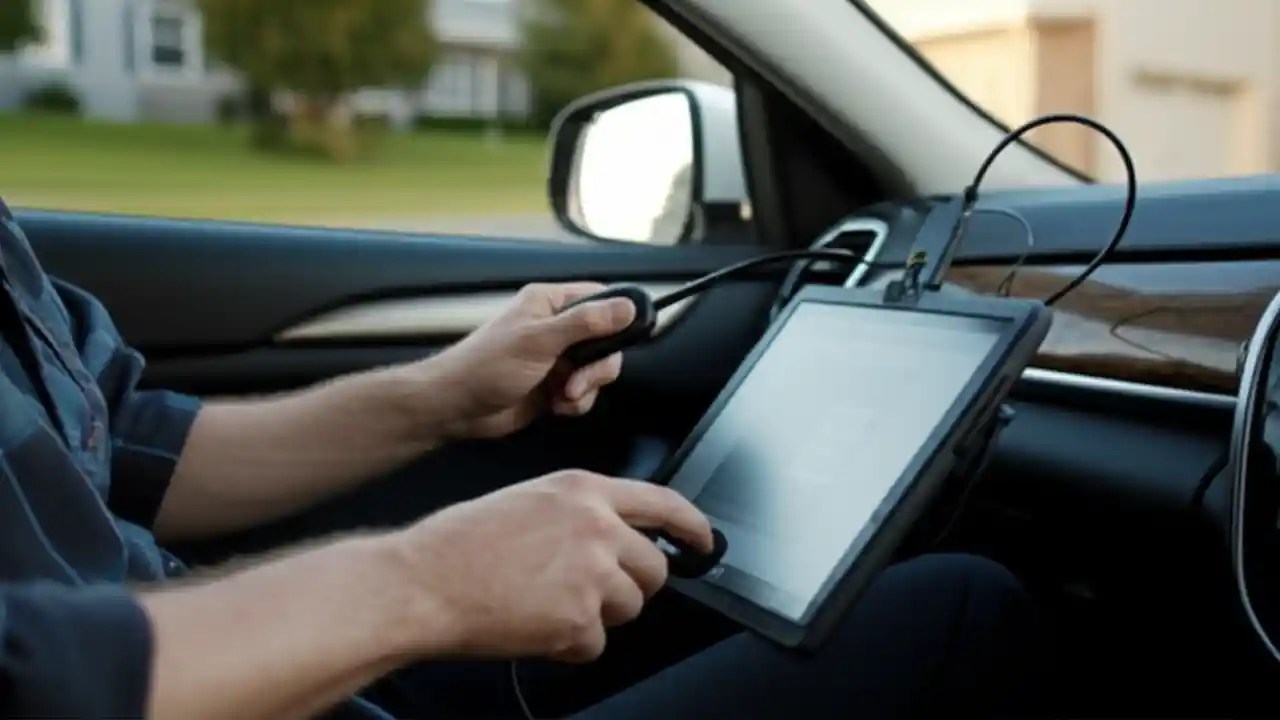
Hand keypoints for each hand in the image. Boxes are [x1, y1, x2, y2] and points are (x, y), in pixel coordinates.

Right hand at [392, 470, 712, 661]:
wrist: (422, 582)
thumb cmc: (460, 542)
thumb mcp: (529, 500)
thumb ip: (579, 513)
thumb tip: (613, 541)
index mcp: (584, 490)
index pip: (664, 505)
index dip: (692, 528)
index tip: (702, 542)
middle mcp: (597, 528)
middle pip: (653, 571)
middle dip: (629, 586)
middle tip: (587, 591)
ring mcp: (592, 576)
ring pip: (629, 608)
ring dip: (597, 615)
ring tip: (546, 602)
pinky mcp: (579, 621)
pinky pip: (596, 643)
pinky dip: (569, 644)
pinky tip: (532, 624)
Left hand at [428, 283, 635, 439]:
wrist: (456, 407)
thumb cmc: (490, 365)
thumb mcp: (540, 340)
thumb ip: (586, 323)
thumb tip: (629, 306)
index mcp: (550, 303)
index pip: (600, 298)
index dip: (618, 317)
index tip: (626, 338)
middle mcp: (556, 327)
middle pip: (605, 340)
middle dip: (598, 366)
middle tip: (579, 381)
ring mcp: (556, 358)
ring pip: (597, 370)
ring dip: (587, 388)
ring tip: (563, 398)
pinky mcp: (553, 386)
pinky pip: (583, 392)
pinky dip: (576, 402)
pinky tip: (557, 408)